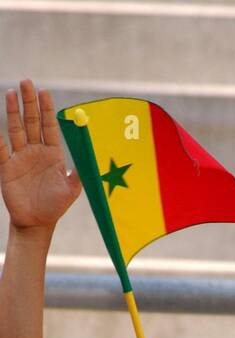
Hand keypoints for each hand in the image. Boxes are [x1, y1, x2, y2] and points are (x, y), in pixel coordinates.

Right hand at [0, 80, 79, 231]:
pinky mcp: (7, 167)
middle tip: (27, 82)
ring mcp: (20, 157)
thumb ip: (79, 175)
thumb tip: (92, 162)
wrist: (37, 223)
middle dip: (29, 102)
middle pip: (31, 122)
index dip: (47, 109)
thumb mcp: (71, 191)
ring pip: (16, 129)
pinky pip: (1, 150)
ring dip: (13, 111)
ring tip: (12, 92)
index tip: (45, 92)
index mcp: (52, 154)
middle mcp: (35, 151)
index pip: (49, 126)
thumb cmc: (55, 207)